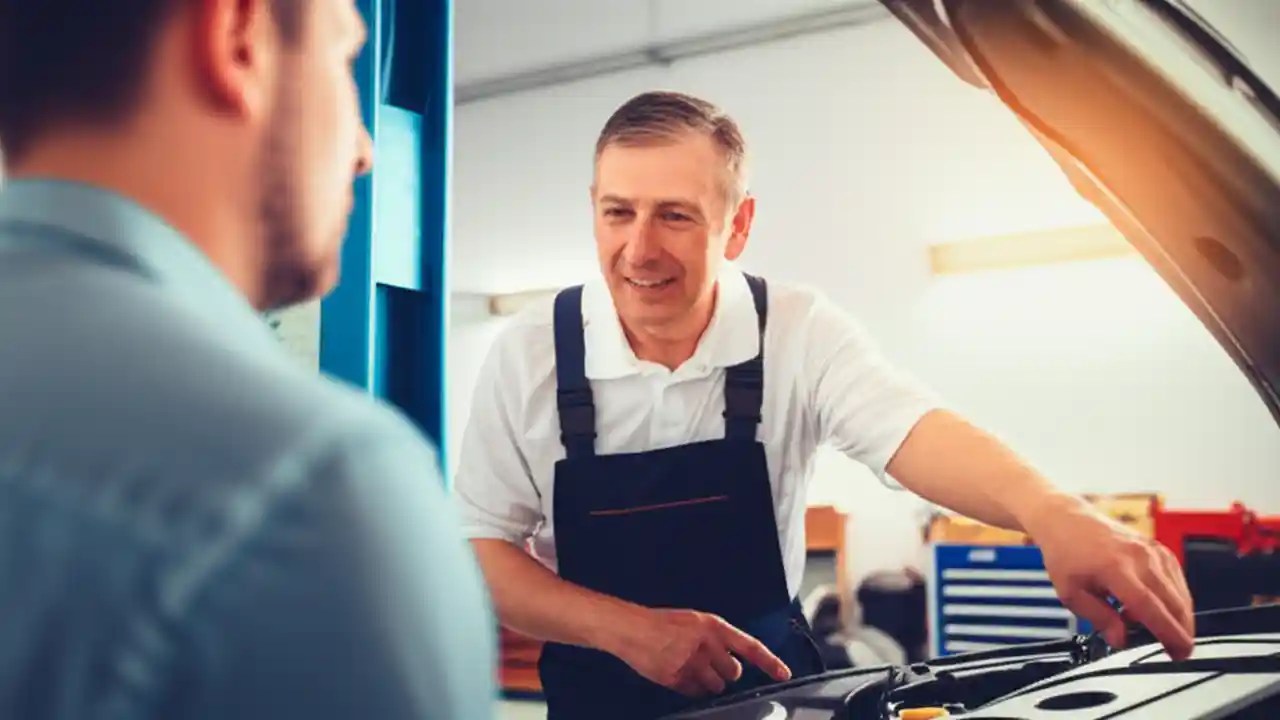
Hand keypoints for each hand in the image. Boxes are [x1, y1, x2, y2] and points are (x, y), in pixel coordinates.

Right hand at [614, 608, 791, 696]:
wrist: (631, 629)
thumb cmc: (661, 623)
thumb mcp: (694, 622)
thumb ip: (715, 638)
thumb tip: (731, 657)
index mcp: (713, 626)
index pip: (751, 646)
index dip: (770, 662)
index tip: (784, 673)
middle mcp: (707, 645)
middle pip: (734, 672)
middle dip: (725, 671)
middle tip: (708, 663)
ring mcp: (693, 663)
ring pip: (717, 686)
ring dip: (708, 681)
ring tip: (690, 666)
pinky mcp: (678, 679)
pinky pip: (696, 693)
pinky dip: (691, 688)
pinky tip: (679, 673)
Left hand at [1026, 496, 1195, 658]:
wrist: (1067, 520)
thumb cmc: (1066, 554)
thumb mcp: (1070, 593)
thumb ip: (1099, 618)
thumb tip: (1121, 640)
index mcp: (1115, 568)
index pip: (1150, 607)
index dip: (1167, 632)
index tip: (1178, 652)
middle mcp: (1139, 557)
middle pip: (1172, 601)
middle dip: (1181, 631)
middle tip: (1178, 652)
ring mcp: (1152, 550)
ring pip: (1180, 591)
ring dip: (1181, 617)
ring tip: (1166, 632)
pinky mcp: (1158, 548)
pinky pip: (1177, 578)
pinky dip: (1177, 598)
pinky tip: (1165, 609)